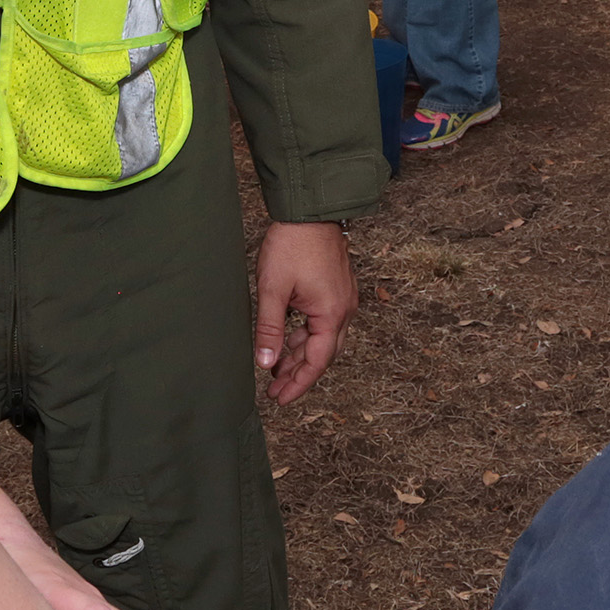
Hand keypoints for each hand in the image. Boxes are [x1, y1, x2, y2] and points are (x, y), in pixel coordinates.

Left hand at [253, 220, 355, 404]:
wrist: (309, 209)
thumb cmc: (292, 244)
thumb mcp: (273, 290)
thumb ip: (269, 330)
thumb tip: (265, 364)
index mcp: (331, 314)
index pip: (317, 362)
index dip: (298, 384)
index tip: (280, 399)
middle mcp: (344, 309)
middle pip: (322, 354)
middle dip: (299, 374)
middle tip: (274, 391)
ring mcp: (342, 298)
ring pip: (322, 338)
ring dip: (300, 354)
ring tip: (275, 368)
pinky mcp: (336, 288)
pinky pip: (323, 322)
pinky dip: (305, 336)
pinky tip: (287, 340)